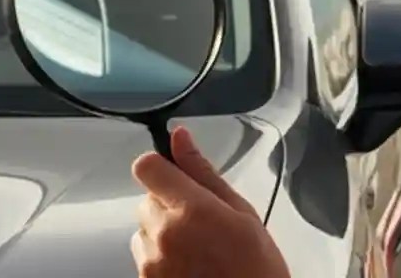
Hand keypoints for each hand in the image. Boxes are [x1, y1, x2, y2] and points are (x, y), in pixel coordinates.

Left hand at [131, 125, 290, 277]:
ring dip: (163, 231)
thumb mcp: (241, 213)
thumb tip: (180, 137)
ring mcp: (152, 262)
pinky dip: (161, 257)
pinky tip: (191, 267)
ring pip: (144, 228)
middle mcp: (164, 234)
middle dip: (169, 203)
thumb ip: (203, 172)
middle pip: (147, 198)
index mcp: (191, 210)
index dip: (162, 167)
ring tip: (198, 249)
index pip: (147, 167)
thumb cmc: (257, 270)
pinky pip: (145, 256)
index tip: (177, 176)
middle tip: (202, 221)